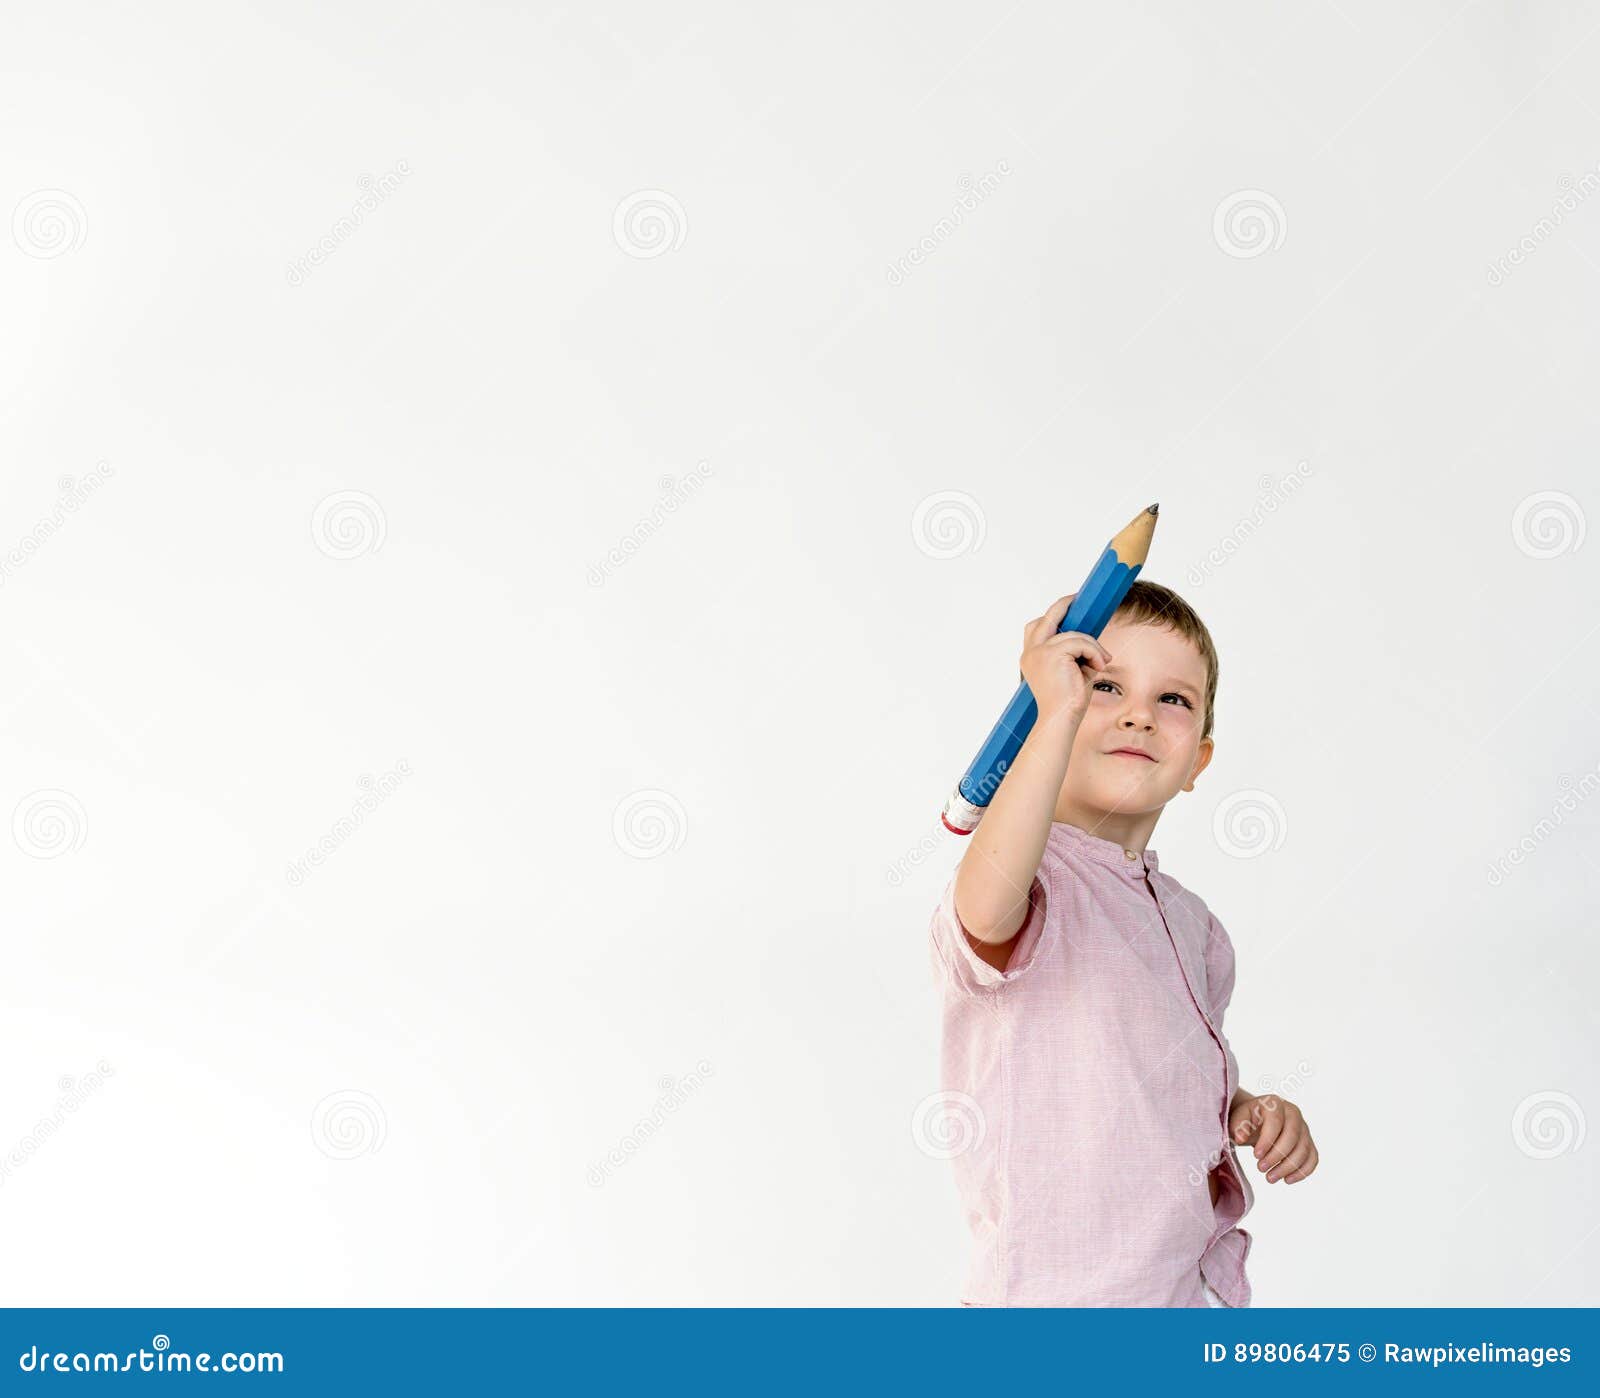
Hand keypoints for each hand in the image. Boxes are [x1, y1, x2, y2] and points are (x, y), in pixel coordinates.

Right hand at [1019, 593, 1110, 726]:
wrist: (1061, 719)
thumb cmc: (1068, 702)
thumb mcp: (1071, 670)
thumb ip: (1074, 651)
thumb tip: (1087, 636)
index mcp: (1031, 658)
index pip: (1037, 627)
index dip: (1053, 616)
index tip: (1069, 606)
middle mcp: (1030, 652)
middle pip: (1048, 617)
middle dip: (1064, 604)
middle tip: (1078, 598)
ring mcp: (1039, 652)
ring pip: (1073, 634)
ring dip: (1092, 646)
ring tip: (1100, 663)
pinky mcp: (1050, 654)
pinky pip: (1081, 642)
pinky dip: (1094, 653)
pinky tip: (1098, 667)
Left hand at [1229, 1093, 1317, 1184]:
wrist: (1258, 1121)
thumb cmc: (1248, 1119)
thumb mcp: (1238, 1118)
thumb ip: (1238, 1125)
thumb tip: (1241, 1138)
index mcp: (1275, 1103)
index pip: (1276, 1121)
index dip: (1267, 1140)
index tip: (1255, 1156)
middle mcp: (1294, 1113)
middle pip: (1292, 1137)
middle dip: (1277, 1156)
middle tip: (1260, 1169)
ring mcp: (1304, 1128)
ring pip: (1303, 1150)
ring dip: (1287, 1167)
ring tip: (1270, 1178)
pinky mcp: (1309, 1143)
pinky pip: (1312, 1158)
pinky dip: (1302, 1171)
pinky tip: (1287, 1180)